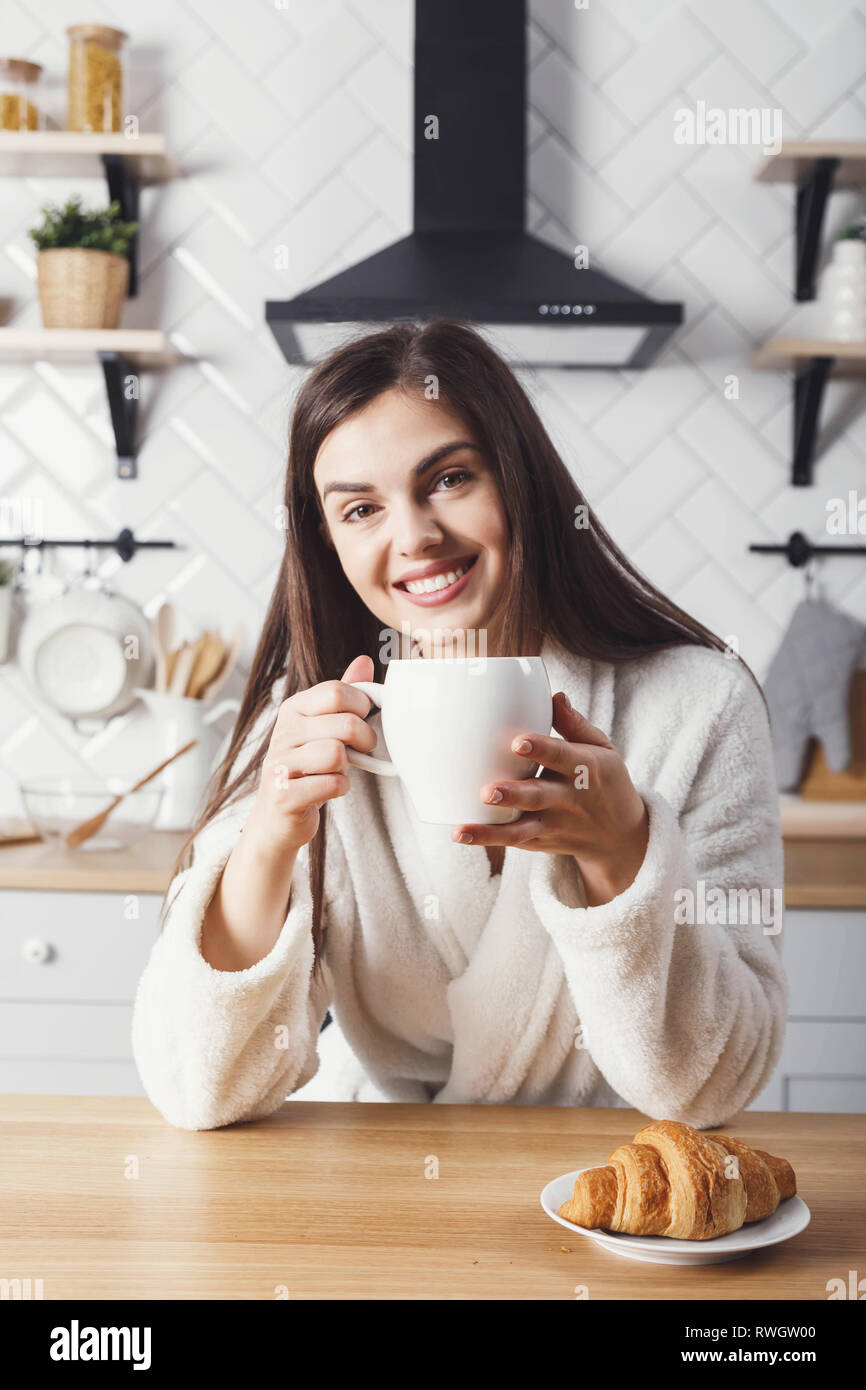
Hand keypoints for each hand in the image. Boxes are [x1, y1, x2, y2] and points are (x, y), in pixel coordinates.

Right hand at [244, 654, 376, 856]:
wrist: (278, 817)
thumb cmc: (307, 770)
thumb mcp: (323, 728)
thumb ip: (344, 695)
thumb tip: (364, 662)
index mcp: (293, 710)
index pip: (336, 691)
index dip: (362, 706)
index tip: (364, 719)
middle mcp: (282, 732)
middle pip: (344, 724)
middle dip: (364, 739)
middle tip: (362, 750)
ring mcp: (279, 764)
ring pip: (337, 754)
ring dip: (347, 768)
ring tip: (337, 771)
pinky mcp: (284, 794)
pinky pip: (332, 784)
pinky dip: (340, 788)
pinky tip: (329, 789)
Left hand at [450, 691, 648, 905]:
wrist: (622, 837)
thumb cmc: (605, 781)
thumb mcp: (603, 750)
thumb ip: (576, 725)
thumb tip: (554, 695)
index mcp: (585, 769)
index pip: (562, 757)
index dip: (541, 749)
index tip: (517, 741)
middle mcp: (568, 799)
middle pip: (538, 797)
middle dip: (512, 795)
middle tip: (486, 792)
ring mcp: (554, 825)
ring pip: (521, 829)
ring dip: (491, 830)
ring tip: (462, 828)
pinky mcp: (542, 842)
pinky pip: (513, 841)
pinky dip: (488, 838)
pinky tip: (461, 833)